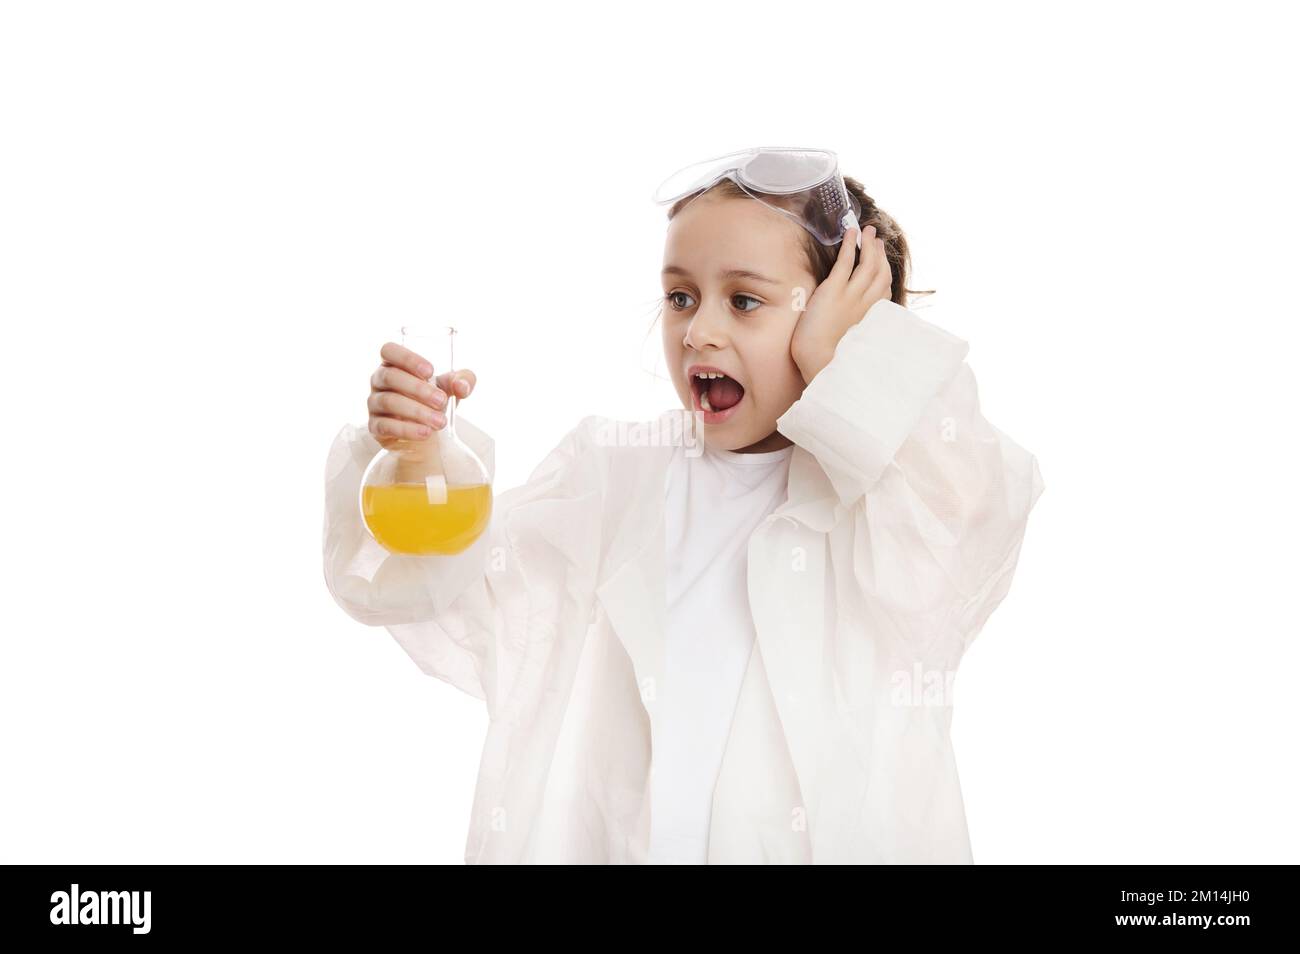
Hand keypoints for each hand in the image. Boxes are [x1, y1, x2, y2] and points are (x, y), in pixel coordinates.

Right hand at [367, 342, 476, 448]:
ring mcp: (374, 403)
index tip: (430, 371)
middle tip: (441, 401)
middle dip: (417, 388)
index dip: (407, 358)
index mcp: (394, 363)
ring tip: (439, 422)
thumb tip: (462, 386)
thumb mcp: (451, 386)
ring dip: (416, 411)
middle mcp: (379, 380)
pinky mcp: (375, 426)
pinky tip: (425, 432)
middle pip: (390, 376)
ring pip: (388, 401)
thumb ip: (463, 380)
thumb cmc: (435, 399)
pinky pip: (385, 426)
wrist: (428, 431)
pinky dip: (407, 429)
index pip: (389, 351)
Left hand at [790, 224, 892, 381]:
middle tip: (876, 238)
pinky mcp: (834, 290)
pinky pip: (847, 261)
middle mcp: (866, 304)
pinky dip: (851, 245)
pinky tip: (851, 234)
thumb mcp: (851, 340)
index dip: (884, 268)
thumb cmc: (829, 355)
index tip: (881, 257)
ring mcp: (852, 296)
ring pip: (868, 263)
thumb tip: (852, 322)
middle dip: (880, 252)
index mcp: (872, 316)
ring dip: (869, 244)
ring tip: (867, 231)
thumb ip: (857, 327)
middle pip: (881, 271)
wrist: (818, 360)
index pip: (885, 287)